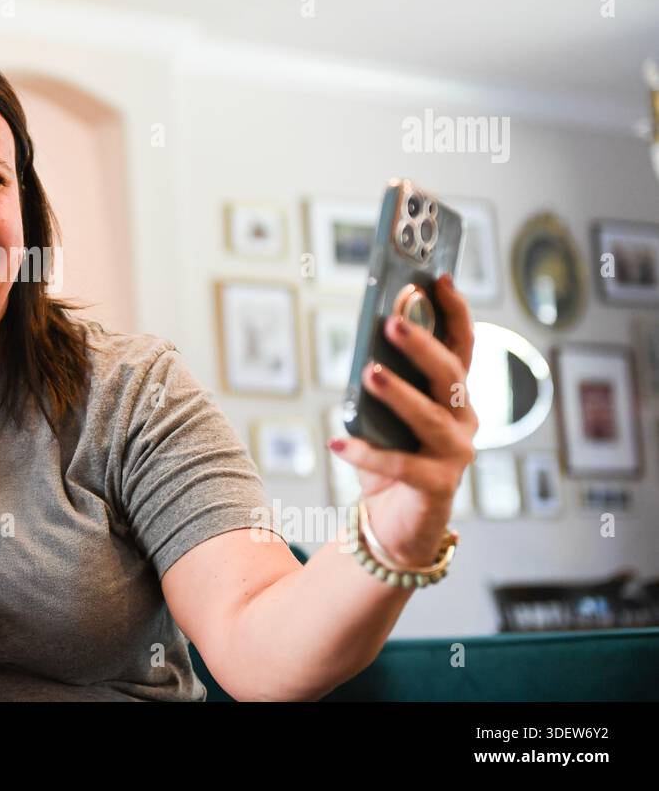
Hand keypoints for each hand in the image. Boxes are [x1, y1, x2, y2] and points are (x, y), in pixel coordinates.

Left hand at [328, 273, 478, 568]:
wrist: (395, 524)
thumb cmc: (391, 457)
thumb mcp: (386, 414)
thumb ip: (385, 381)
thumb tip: (368, 347)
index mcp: (455, 395)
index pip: (462, 345)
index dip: (455, 311)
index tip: (440, 278)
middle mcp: (464, 421)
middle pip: (450, 374)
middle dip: (422, 344)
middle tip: (391, 322)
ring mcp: (456, 455)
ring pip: (430, 416)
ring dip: (399, 393)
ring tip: (369, 372)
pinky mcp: (438, 488)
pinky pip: (401, 466)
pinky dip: (367, 453)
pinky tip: (337, 442)